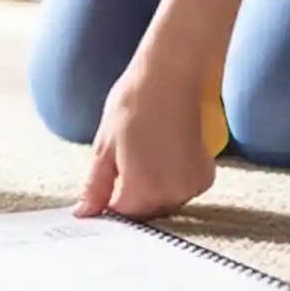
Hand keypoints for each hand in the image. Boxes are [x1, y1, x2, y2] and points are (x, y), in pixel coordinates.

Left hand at [74, 0, 242, 218]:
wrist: (172, 74)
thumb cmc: (134, 105)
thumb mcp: (104, 146)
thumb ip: (95, 186)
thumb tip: (84, 214)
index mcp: (144, 188)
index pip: (120, 216)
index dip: (106, 204)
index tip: (101, 189)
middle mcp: (173, 193)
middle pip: (142, 213)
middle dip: (127, 199)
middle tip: (119, 167)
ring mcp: (193, 186)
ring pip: (162, 203)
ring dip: (148, 191)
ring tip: (139, 156)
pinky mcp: (205, 176)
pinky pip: (180, 191)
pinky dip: (168, 182)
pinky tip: (160, 156)